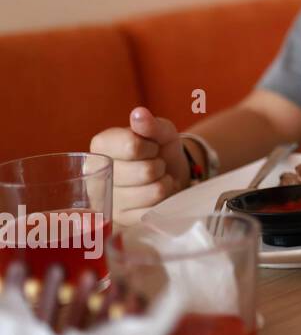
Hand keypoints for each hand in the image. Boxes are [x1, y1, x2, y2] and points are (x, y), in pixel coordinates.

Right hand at [89, 106, 191, 225]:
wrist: (170, 175)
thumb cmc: (161, 150)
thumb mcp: (161, 131)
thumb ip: (151, 124)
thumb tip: (139, 114)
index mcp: (101, 146)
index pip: (132, 146)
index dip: (151, 146)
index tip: (150, 148)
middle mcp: (95, 174)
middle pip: (145, 171)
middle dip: (159, 166)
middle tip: (155, 165)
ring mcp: (106, 200)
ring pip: (153, 192)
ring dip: (164, 183)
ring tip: (156, 179)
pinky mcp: (121, 220)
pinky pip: (154, 211)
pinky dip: (163, 201)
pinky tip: (155, 196)